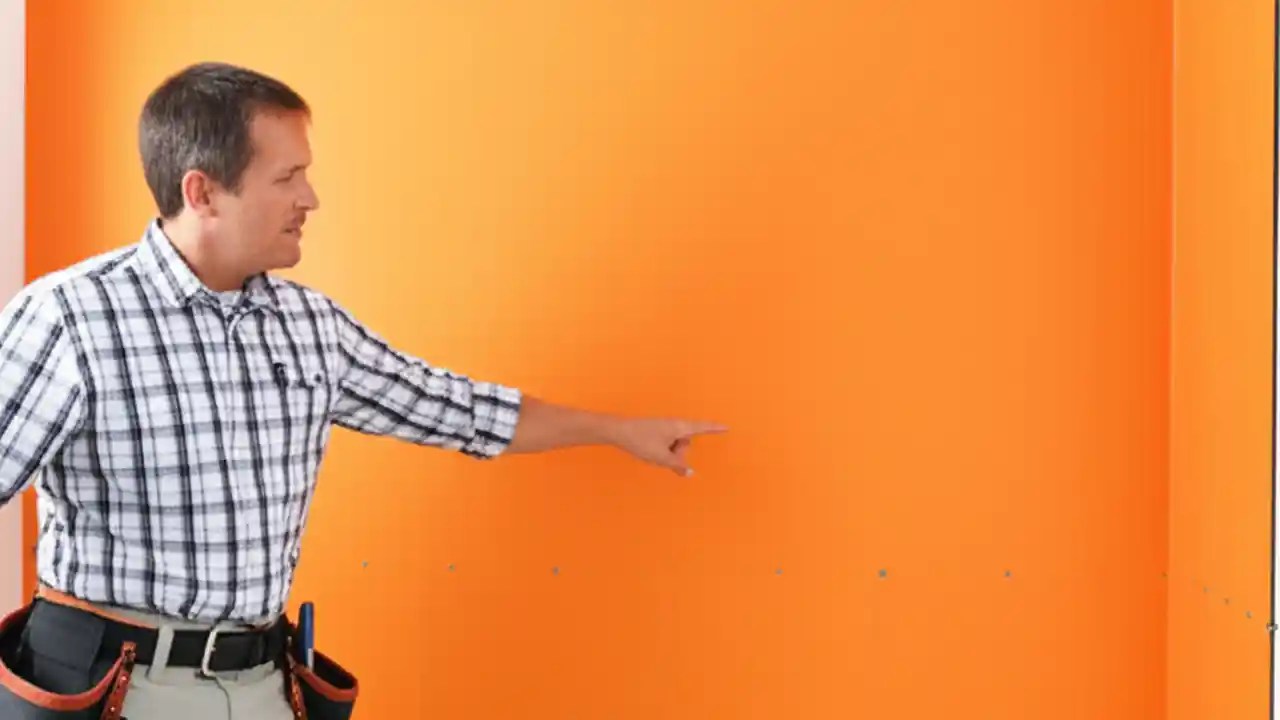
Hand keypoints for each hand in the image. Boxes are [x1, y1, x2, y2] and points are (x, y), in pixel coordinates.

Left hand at [611, 418, 727, 476]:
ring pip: (675, 446)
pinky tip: (650, 454)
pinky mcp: (656, 431)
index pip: (702, 428)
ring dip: (669, 454)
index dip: (714, 429)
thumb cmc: (642, 441)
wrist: (618, 431)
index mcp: (679, 427)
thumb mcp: (661, 457)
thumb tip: (689, 473)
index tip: (726, 427)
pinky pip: (666, 445)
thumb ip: (677, 465)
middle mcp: (674, 425)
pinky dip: (663, 452)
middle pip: (686, 443)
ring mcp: (665, 428)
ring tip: (653, 456)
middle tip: (664, 460)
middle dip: (679, 455)